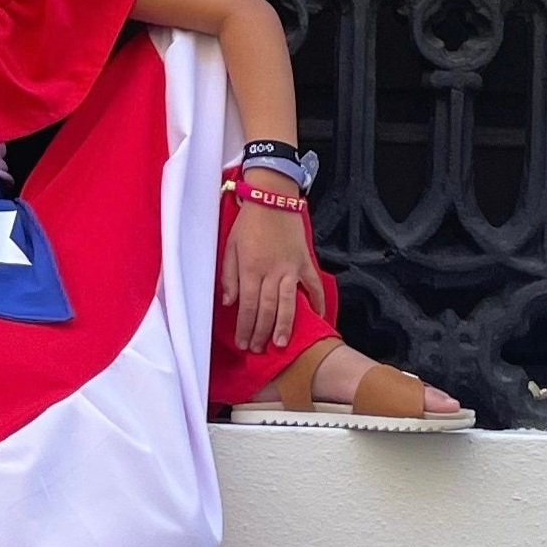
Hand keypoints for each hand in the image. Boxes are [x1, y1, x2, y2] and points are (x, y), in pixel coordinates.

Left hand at [220, 192, 326, 351]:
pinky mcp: (305, 262)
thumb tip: (229, 303)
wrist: (272, 197)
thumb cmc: (248, 222)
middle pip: (267, 309)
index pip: (248, 306)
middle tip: (258, 349)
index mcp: (250, 268)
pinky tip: (318, 318)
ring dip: (284, 326)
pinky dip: (317, 302)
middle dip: (262, 332)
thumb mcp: (230, 246)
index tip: (244, 343)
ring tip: (280, 344)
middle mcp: (271, 272)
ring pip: (288, 303)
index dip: (245, 327)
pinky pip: (313, 286)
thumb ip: (229, 276)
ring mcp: (291, 268)